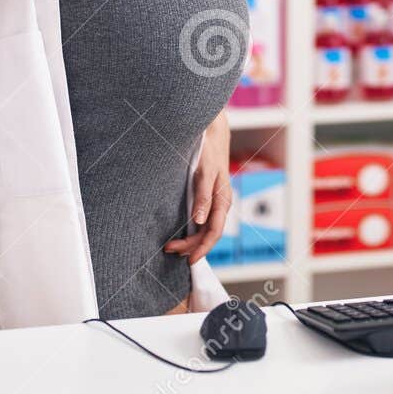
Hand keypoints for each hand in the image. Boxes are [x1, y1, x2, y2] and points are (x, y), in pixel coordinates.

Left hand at [165, 112, 231, 263]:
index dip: (201, 248)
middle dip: (191, 246)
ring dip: (190, 240)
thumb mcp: (204, 173)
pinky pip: (203, 221)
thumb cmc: (208, 151)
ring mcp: (215, 202)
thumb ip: (202, 197)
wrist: (212, 133)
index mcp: (223, 201)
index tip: (188, 260)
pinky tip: (182, 232)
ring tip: (172, 246)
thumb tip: (199, 221)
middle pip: (208, 234)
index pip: (213, 233)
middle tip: (169, 250)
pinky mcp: (209, 198)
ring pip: (205, 229)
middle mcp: (221, 204)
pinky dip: (192, 230)